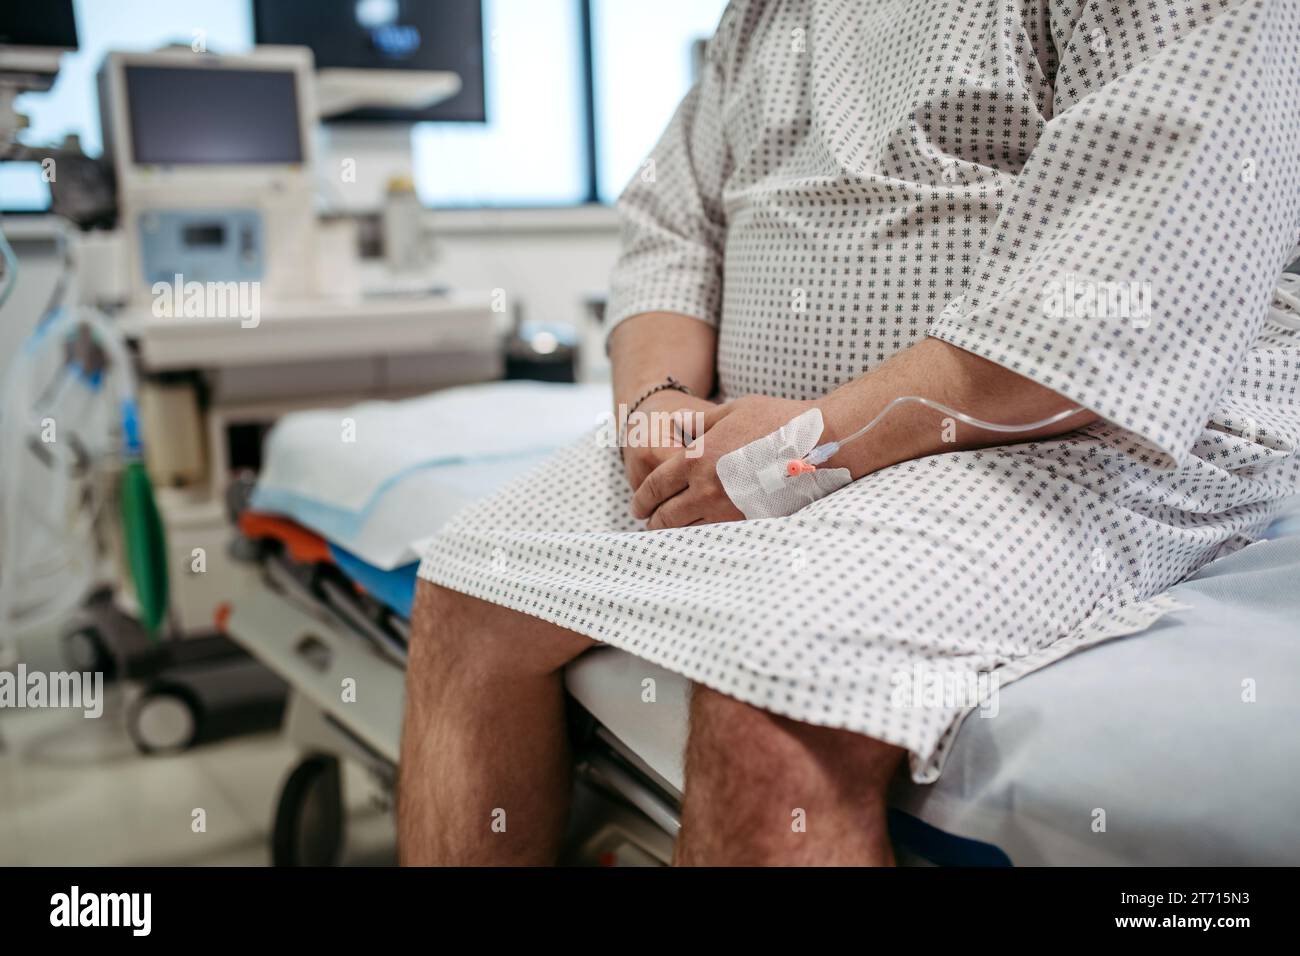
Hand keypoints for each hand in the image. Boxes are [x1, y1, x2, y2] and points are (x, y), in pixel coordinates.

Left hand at [632, 394, 815, 528]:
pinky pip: (718, 537)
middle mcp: (708, 488)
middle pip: (666, 516)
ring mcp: (730, 509)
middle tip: (649, 524)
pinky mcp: (751, 523)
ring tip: (671, 534)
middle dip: (653, 522)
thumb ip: (700, 421)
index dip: (642, 500)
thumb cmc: (778, 419)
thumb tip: (678, 422)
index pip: (656, 487)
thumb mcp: (732, 411)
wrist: (822, 441)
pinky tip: (702, 537)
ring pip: (689, 532)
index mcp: (697, 458)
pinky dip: (704, 538)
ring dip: (676, 534)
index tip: (638, 507)